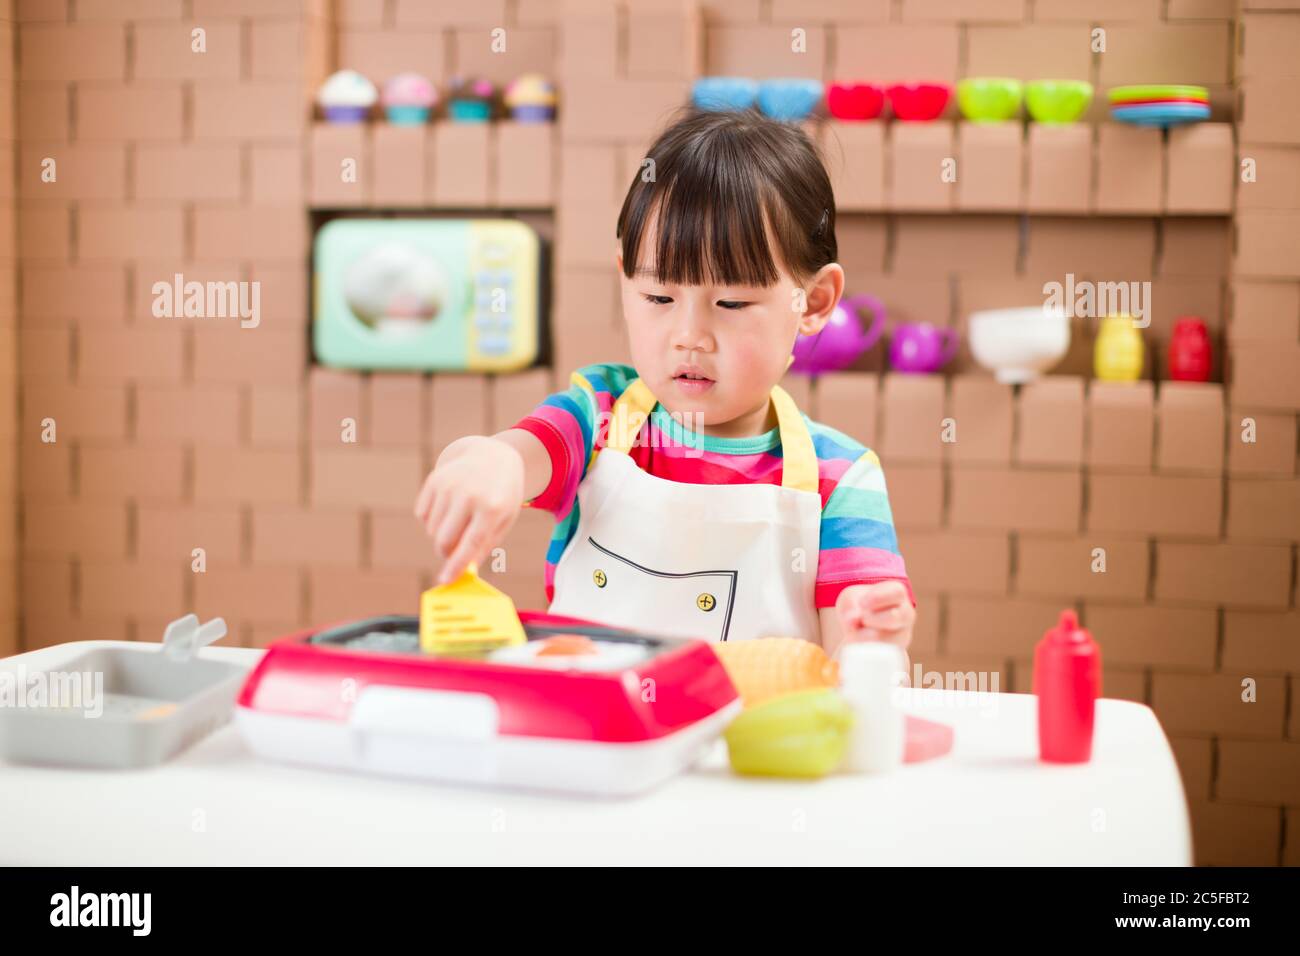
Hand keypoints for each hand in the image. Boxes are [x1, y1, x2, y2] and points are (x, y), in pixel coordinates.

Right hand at [413, 436, 524, 583]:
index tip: (444, 581)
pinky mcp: (435, 479)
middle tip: (453, 552)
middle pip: (445, 539)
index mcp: (492, 507)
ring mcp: (450, 484)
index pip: (470, 542)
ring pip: (432, 530)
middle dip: (446, 552)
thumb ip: (484, 546)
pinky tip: (448, 507)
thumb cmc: (501, 496)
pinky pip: (422, 515)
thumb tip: (462, 572)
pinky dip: (432, 519)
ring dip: (441, 535)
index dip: (456, 564)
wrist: (493, 457)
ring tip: (458, 522)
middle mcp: (469, 494)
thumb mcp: (503, 520)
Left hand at [834, 581, 914, 649]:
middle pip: (895, 617)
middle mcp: (905, 614)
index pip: (896, 593)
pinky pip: (881, 655)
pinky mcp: (893, 654)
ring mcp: (901, 636)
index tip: (863, 603)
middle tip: (861, 619)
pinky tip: (857, 644)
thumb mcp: (851, 598)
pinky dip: (865, 650)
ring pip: (886, 640)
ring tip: (854, 631)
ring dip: (864, 636)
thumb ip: (851, 605)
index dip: (879, 597)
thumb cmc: (857, 606)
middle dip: (874, 619)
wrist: (858, 628)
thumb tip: (852, 620)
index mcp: (896, 594)